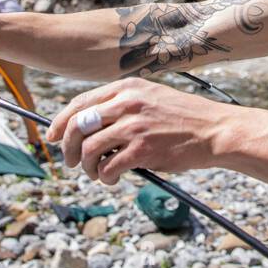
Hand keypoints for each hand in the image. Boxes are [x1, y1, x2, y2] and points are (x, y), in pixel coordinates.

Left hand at [45, 77, 228, 184]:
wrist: (214, 130)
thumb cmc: (184, 118)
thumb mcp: (151, 97)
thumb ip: (122, 104)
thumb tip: (87, 124)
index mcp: (127, 88)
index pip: (80, 103)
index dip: (60, 122)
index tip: (52, 136)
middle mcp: (127, 103)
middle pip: (78, 126)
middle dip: (67, 147)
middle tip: (71, 161)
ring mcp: (134, 126)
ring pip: (89, 149)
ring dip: (86, 166)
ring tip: (95, 173)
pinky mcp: (143, 150)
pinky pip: (108, 168)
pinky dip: (105, 177)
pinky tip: (112, 179)